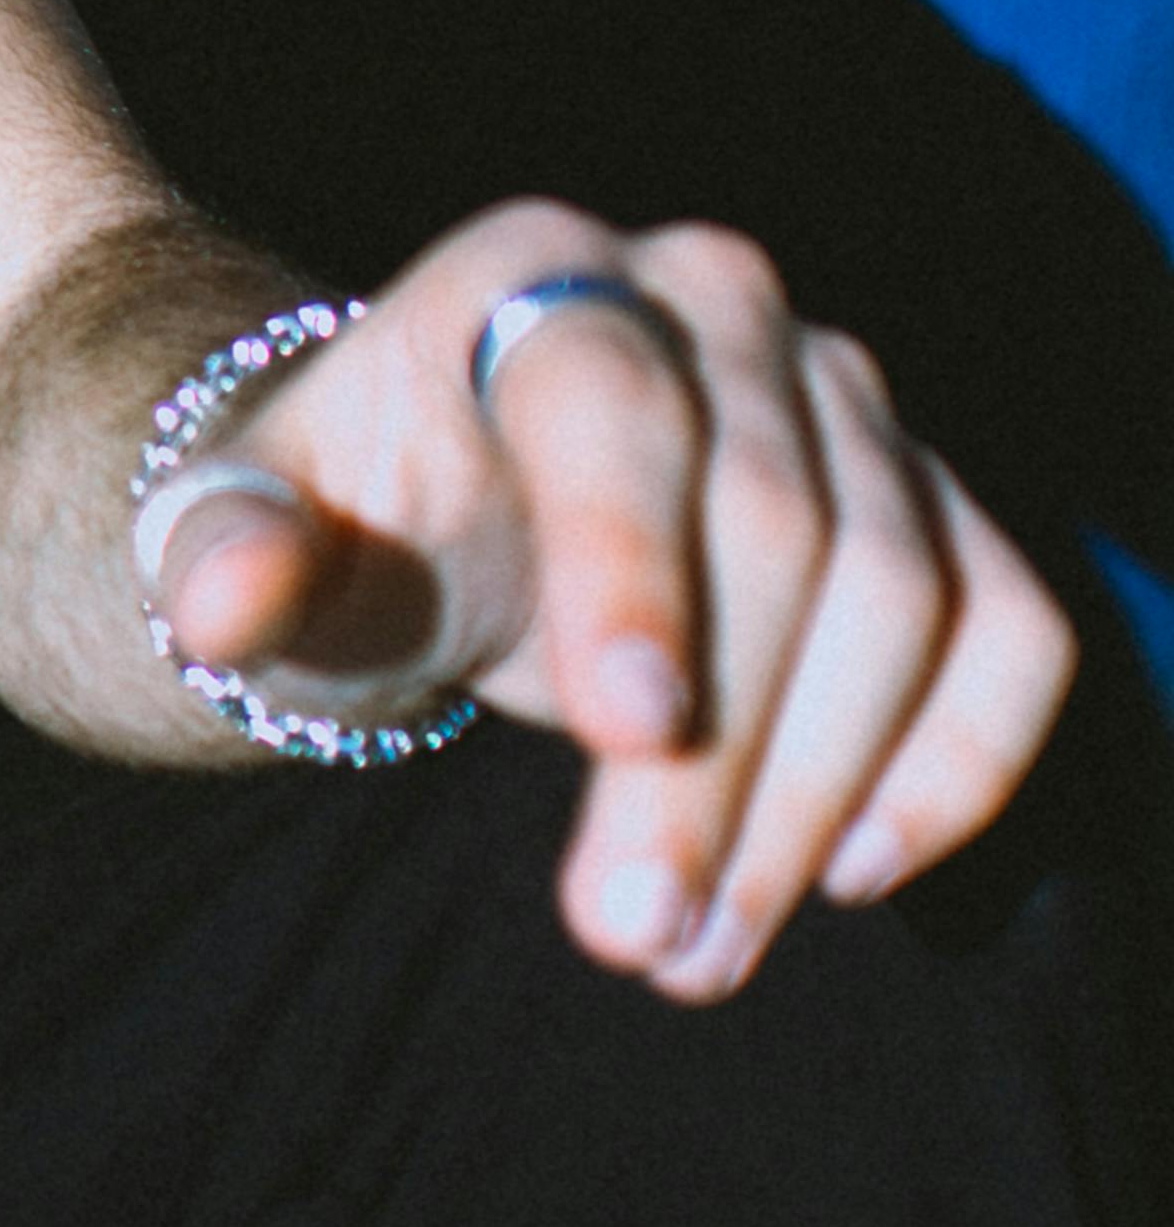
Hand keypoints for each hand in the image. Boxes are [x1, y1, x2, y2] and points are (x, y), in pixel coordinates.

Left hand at [143, 204, 1077, 997]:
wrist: (436, 504)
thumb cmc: (346, 519)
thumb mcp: (246, 534)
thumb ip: (225, 558)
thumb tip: (218, 605)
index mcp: (535, 276)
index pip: (611, 410)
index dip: (630, 565)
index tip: (623, 732)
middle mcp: (712, 297)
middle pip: (775, 528)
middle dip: (716, 757)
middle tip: (632, 937)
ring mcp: (840, 392)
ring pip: (903, 591)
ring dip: (819, 798)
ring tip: (695, 951)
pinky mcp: (926, 500)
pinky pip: (1008, 626)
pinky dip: (960, 760)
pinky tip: (854, 876)